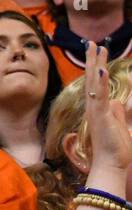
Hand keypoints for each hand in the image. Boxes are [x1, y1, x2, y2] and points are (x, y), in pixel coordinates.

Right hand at [83, 41, 131, 171]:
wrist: (110, 166)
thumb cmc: (114, 150)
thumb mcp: (119, 126)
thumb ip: (117, 113)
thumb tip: (118, 102)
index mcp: (97, 110)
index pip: (95, 84)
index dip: (95, 67)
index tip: (98, 52)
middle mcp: (93, 108)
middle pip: (90, 79)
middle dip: (92, 60)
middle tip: (93, 43)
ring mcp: (95, 111)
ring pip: (93, 84)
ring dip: (94, 65)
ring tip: (96, 48)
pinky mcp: (100, 116)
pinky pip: (100, 96)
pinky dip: (99, 83)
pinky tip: (100, 70)